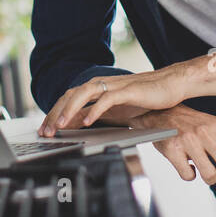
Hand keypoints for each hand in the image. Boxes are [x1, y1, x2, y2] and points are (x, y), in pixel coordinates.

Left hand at [38, 66, 189, 135]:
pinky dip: (96, 110)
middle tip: (46, 131)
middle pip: (71, 95)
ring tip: (61, 125)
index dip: (54, 114)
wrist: (171, 85)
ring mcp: (113, 86)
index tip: (44, 130)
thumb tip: (78, 126)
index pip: (68, 99)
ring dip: (70, 110)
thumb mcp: (116, 110)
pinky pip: (107, 99)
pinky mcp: (127, 91)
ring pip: (84, 94)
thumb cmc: (145, 98)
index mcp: (97, 89)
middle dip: (56, 113)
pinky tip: (88, 121)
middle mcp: (101, 85)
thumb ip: (98, 114)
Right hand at [132, 105, 215, 192]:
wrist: (162, 113)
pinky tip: (189, 167)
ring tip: (208, 175)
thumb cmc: (193, 124)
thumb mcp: (215, 128)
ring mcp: (189, 141)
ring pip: (209, 174)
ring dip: (211, 180)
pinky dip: (191, 176)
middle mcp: (206, 132)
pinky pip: (188, 175)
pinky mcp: (173, 150)